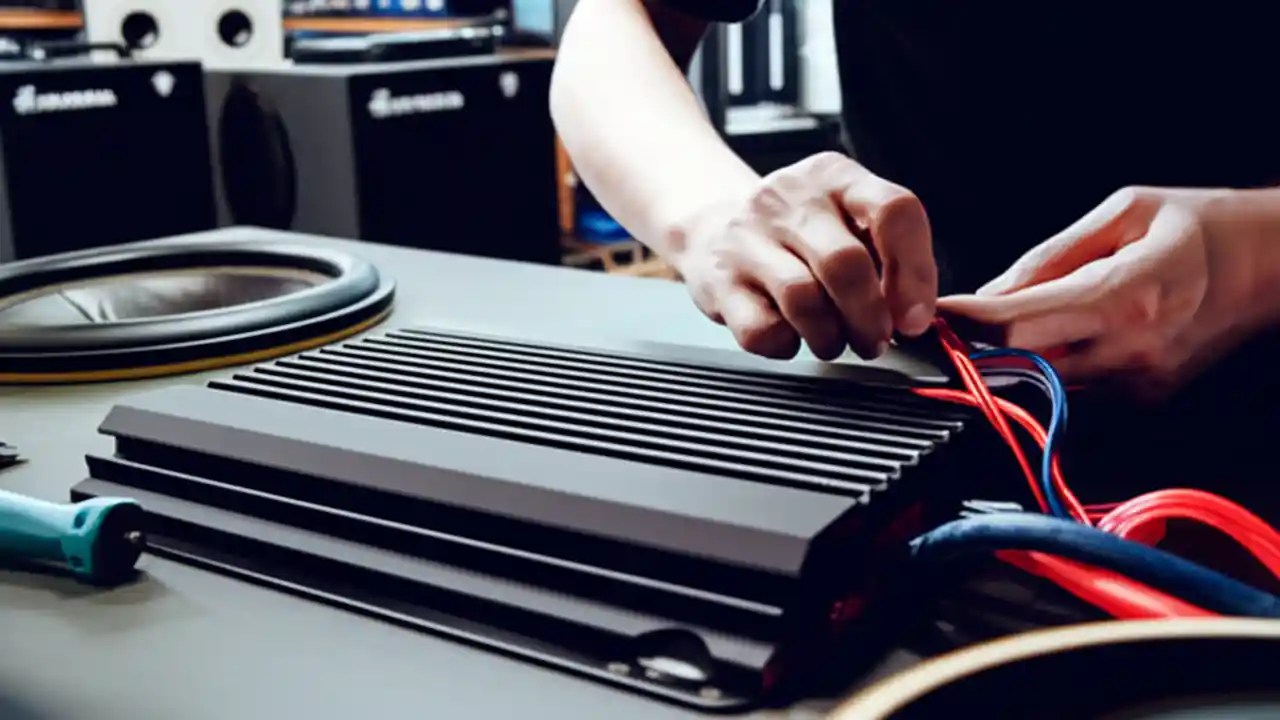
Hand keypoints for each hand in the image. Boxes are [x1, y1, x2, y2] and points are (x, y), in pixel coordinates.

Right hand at [669, 152, 937, 360]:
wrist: (711, 226)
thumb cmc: (796, 234)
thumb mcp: (844, 219)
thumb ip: (887, 257)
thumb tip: (917, 316)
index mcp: (835, 176)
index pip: (893, 210)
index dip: (915, 272)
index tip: (915, 317)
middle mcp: (789, 198)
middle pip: (846, 263)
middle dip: (871, 318)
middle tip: (875, 340)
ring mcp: (747, 237)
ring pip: (804, 300)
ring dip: (830, 337)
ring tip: (834, 342)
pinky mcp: (718, 280)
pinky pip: (762, 330)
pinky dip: (787, 346)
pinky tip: (791, 336)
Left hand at [940, 186, 1275, 396]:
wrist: (1272, 266)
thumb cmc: (1202, 227)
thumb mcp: (1124, 212)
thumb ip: (1051, 256)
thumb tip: (991, 292)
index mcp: (1127, 295)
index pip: (1021, 323)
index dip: (968, 322)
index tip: (936, 314)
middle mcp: (1132, 349)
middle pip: (1025, 362)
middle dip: (981, 344)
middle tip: (950, 324)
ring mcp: (1140, 380)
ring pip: (1047, 379)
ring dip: (1017, 355)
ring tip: (1008, 320)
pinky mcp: (1143, 396)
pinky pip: (1077, 383)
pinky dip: (1054, 361)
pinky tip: (1060, 334)